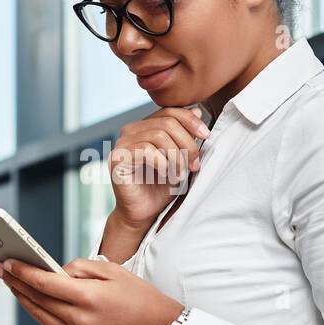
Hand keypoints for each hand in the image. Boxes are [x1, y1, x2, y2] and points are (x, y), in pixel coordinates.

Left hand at [0, 256, 183, 324]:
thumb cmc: (139, 297)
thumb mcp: (112, 270)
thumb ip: (80, 268)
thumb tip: (57, 271)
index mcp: (88, 298)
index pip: (44, 282)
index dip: (22, 272)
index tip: (8, 262)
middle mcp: (78, 320)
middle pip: (36, 299)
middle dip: (15, 282)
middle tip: (0, 269)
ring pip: (39, 314)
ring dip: (22, 298)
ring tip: (11, 283)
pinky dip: (38, 311)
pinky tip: (32, 299)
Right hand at [109, 105, 210, 227]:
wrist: (142, 214)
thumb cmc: (160, 187)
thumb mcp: (180, 159)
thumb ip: (186, 137)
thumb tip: (197, 111)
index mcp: (145, 126)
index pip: (170, 111)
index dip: (190, 121)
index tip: (206, 136)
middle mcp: (131, 130)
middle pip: (167, 123)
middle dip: (187, 143)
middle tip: (194, 165)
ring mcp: (122, 143)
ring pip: (158, 135)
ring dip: (176, 156)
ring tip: (180, 174)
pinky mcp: (117, 158)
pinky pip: (146, 150)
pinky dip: (162, 163)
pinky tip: (166, 175)